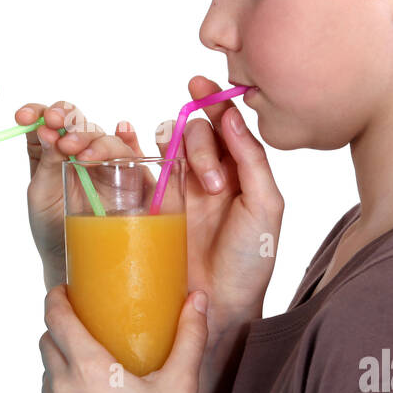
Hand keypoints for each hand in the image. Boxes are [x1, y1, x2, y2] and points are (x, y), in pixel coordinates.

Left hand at [16, 101, 139, 289]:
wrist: (71, 259)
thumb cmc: (52, 225)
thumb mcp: (41, 193)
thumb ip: (45, 163)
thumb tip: (47, 129)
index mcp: (50, 149)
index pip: (44, 120)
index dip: (36, 112)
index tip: (24, 116)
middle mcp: (78, 149)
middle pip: (75, 120)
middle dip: (65, 117)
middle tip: (55, 124)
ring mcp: (103, 159)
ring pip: (101, 134)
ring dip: (89, 136)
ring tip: (76, 150)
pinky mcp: (126, 173)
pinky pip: (131, 151)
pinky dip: (129, 138)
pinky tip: (123, 129)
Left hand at [38, 283, 208, 392]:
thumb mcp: (180, 384)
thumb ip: (190, 337)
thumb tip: (198, 299)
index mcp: (87, 367)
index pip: (55, 317)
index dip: (56, 298)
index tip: (65, 290)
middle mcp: (60, 388)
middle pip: (46, 342)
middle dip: (60, 329)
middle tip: (85, 327)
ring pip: (46, 376)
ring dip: (60, 366)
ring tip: (89, 370)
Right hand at [117, 76, 283, 346]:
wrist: (220, 306)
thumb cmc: (251, 261)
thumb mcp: (266, 208)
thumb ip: (252, 161)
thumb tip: (232, 117)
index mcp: (240, 171)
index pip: (226, 125)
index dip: (214, 100)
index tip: (201, 85)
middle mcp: (209, 174)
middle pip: (195, 131)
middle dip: (200, 143)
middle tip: (210, 183)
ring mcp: (179, 189)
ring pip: (167, 144)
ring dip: (169, 141)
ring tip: (179, 168)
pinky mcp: (152, 205)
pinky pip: (140, 169)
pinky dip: (132, 148)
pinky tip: (127, 138)